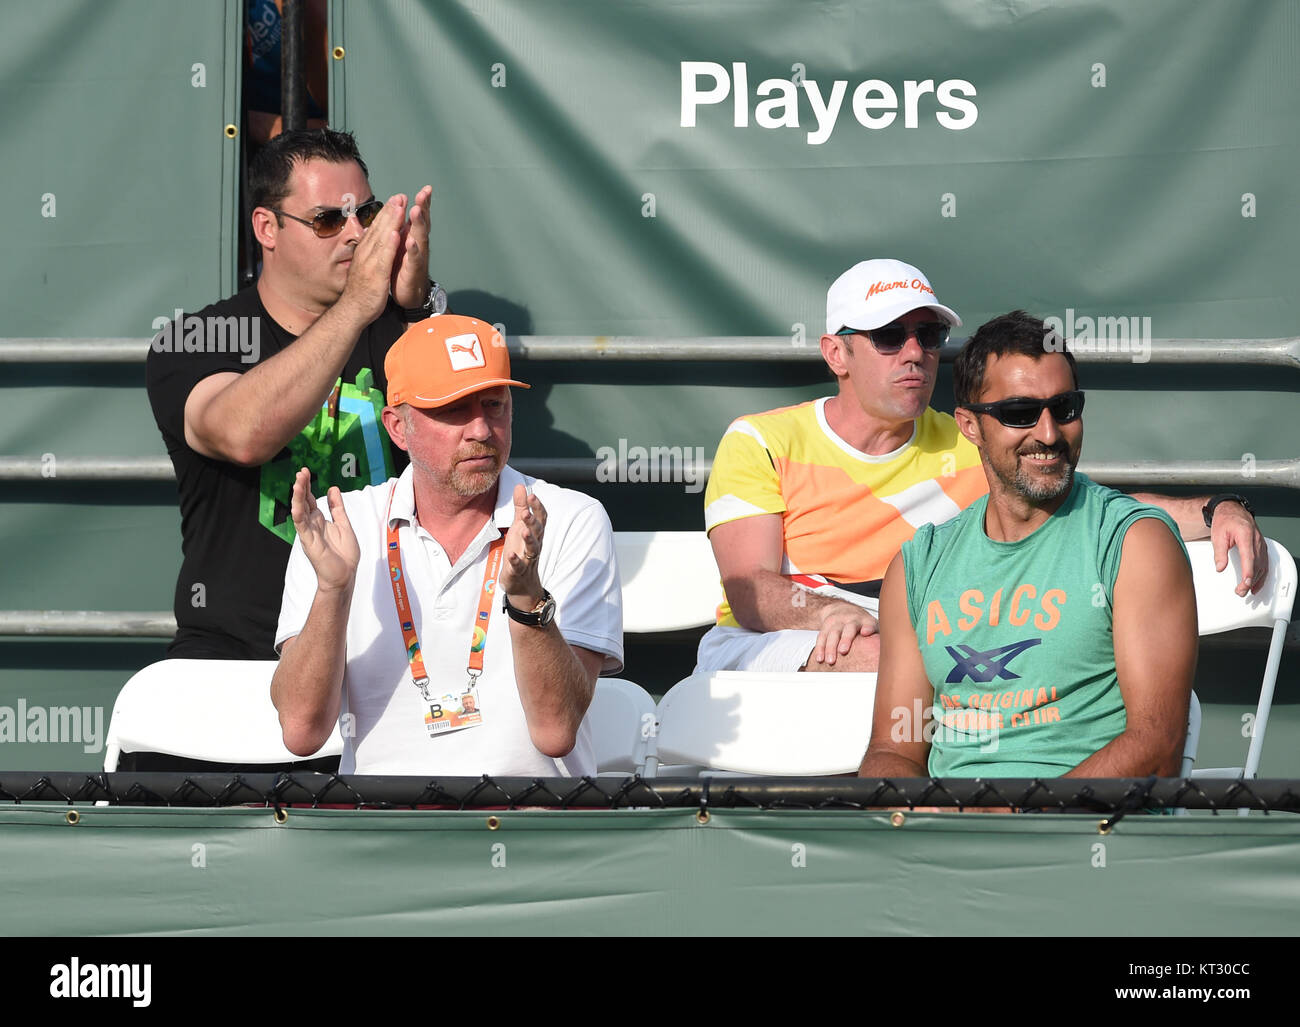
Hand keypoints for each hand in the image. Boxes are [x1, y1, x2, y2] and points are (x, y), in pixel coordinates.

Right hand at [290, 467, 358, 590]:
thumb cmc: (344, 555)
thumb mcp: (344, 525)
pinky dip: (299, 514)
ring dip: (298, 496)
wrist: (345, 576)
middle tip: (301, 471)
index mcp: (320, 520)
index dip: (307, 486)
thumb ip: (337, 508)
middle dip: (302, 486)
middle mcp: (312, 524)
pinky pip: (301, 526)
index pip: (310, 499)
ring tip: (297, 481)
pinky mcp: (309, 542)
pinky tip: (297, 504)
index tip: (306, 472)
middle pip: (304, 502)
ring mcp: (309, 532)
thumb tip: (332, 488)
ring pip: (300, 511)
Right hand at [337, 194, 405, 323]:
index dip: (385, 214)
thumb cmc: (361, 291)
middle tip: (399, 196)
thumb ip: (368, 254)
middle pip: (378, 229)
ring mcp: (370, 263)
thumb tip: (370, 243)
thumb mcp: (364, 268)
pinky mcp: (376, 274)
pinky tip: (396, 233)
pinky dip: (390, 244)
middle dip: (389, 211)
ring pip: (381, 238)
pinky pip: (384, 257)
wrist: (353, 310)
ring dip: (390, 222)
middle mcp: (366, 253)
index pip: (376, 229)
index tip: (394, 200)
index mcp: (365, 252)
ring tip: (399, 207)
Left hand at [391, 184, 432, 307]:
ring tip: (417, 211)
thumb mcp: (402, 244)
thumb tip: (399, 210)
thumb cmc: (404, 267)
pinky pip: (413, 258)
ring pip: (419, 237)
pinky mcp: (413, 270)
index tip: (426, 188)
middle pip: (422, 223)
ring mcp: (417, 257)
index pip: (419, 217)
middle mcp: (419, 244)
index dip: (423, 203)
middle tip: (425, 193)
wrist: (409, 294)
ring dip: (418, 224)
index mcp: (414, 236)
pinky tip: (411, 241)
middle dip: (424, 207)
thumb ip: (403, 228)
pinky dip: (413, 249)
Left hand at [499, 484, 546, 604]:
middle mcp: (535, 545)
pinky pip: (519, 566)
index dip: (537, 507)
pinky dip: (516, 560)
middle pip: (538, 531)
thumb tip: (520, 486)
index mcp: (535, 533)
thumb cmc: (521, 551)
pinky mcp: (519, 571)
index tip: (532, 495)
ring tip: (523, 530)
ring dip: (529, 539)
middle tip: (525, 511)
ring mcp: (528, 558)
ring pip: (533, 548)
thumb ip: (520, 507)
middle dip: (533, 521)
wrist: (522, 583)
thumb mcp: (519, 527)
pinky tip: (511, 554)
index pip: (541, 518)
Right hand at [811, 601, 877, 666]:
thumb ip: (878, 639)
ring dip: (829, 647)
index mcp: (865, 621)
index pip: (868, 623)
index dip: (867, 627)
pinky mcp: (826, 625)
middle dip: (845, 639)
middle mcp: (850, 619)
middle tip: (843, 651)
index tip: (866, 632)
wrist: (841, 609)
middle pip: (847, 628)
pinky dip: (820, 648)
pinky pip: (822, 637)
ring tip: (829, 660)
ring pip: (832, 633)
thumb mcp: (873, 627)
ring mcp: (837, 621)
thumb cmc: (861, 624)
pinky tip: (819, 658)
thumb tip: (889, 655)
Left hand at [1210, 501, 1268, 595]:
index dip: (1248, 572)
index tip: (1245, 583)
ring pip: (1262, 565)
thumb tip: (1220, 568)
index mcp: (1246, 535)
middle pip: (1257, 564)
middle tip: (1240, 592)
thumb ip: (1219, 553)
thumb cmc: (1225, 521)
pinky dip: (1261, 575)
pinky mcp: (1261, 547)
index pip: (1249, 557)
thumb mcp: (1217, 536)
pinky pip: (1264, 563)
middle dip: (1250, 580)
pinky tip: (1257, 583)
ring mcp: (1260, 544)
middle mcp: (1256, 540)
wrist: (1232, 510)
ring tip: (1248, 591)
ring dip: (1256, 580)